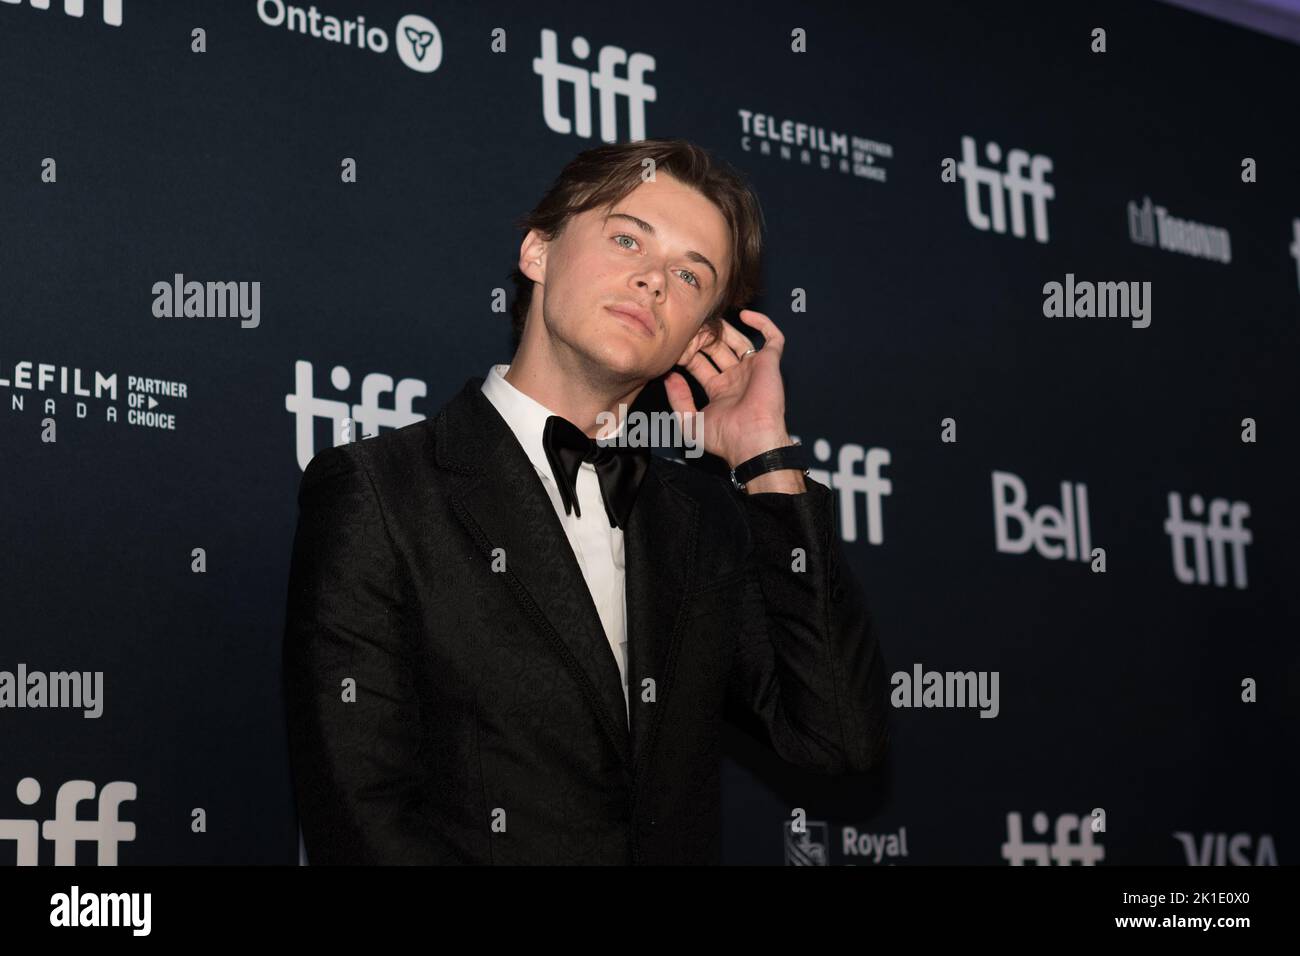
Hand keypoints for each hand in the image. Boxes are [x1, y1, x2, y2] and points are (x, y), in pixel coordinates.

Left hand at [664, 309, 798, 473]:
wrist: (751, 439)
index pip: (701, 364)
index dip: (688, 353)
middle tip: (690, 329)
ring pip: (739, 340)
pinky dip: (762, 323)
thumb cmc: (724, 437)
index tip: (675, 346)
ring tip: (709, 322)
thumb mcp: (690, 421)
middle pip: (718, 349)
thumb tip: (669, 377)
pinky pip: (772, 337)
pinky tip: (744, 316)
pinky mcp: (770, 362)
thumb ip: (678, 399)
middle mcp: (736, 378)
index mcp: (720, 391)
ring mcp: (753, 369)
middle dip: (703, 340)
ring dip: (724, 330)